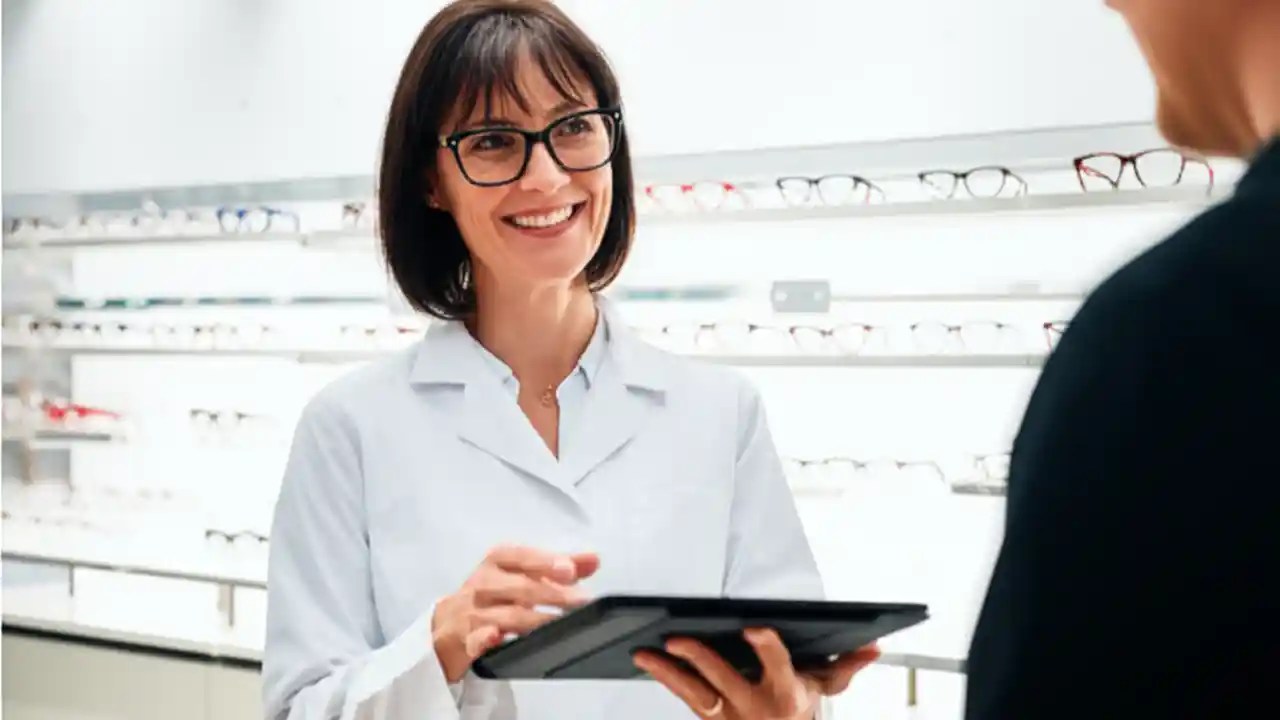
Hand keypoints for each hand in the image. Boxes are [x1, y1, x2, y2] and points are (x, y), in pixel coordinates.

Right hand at [431, 544, 598, 682]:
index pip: (521, 556)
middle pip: (519, 587)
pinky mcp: (466, 641)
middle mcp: (484, 584)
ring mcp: (473, 612)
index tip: (570, 570)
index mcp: (497, 562)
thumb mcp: (520, 573)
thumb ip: (557, 566)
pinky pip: (475, 640)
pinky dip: (486, 639)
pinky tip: (497, 637)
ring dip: (536, 619)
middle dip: (551, 594)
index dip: (545, 562)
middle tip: (580, 601)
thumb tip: (592, 559)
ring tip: (561, 623)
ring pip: (506, 615)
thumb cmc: (491, 593)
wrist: (447, 623)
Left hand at [633, 628, 879, 718]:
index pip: (777, 665)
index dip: (766, 646)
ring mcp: (727, 716)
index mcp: (785, 693)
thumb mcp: (823, 688)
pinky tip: (648, 663)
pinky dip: (665, 681)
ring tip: (645, 653)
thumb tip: (874, 647)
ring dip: (667, 673)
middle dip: (699, 657)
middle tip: (677, 638)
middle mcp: (753, 706)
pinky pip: (683, 700)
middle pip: (723, 678)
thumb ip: (845, 665)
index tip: (752, 627)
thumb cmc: (798, 708)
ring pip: (693, 694)